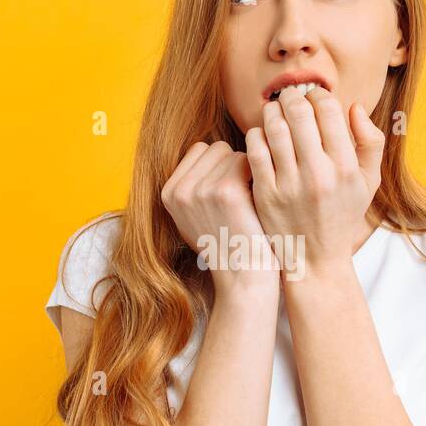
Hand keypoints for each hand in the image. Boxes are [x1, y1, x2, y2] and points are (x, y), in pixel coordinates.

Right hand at [160, 140, 280, 293]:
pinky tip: (256, 203)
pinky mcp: (225, 192)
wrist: (243, 278)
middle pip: (216, 148)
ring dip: (247, 175)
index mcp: (168, 193)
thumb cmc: (227, 244)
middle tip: (238, 203)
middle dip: (232, 168)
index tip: (225, 197)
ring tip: (246, 206)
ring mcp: (200, 190)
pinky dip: (258, 178)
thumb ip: (192, 185)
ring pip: (233, 154)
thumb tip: (203, 148)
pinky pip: (248, 162)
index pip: (200, 149)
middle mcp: (179, 190)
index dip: (219, 167)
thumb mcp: (195, 216)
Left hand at [243, 84, 384, 277]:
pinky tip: (263, 135)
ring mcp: (289, 185)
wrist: (315, 259)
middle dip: (293, 96)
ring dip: (273, 111)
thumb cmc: (342, 214)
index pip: (328, 110)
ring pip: (274, 127)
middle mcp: (318, 175)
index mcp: (346, 168)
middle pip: (299, 112)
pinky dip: (257, 134)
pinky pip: (255, 149)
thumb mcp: (369, 181)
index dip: (319, 94)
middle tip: (291, 98)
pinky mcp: (265, 194)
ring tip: (276, 112)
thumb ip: (370, 141)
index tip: (314, 97)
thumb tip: (353, 106)